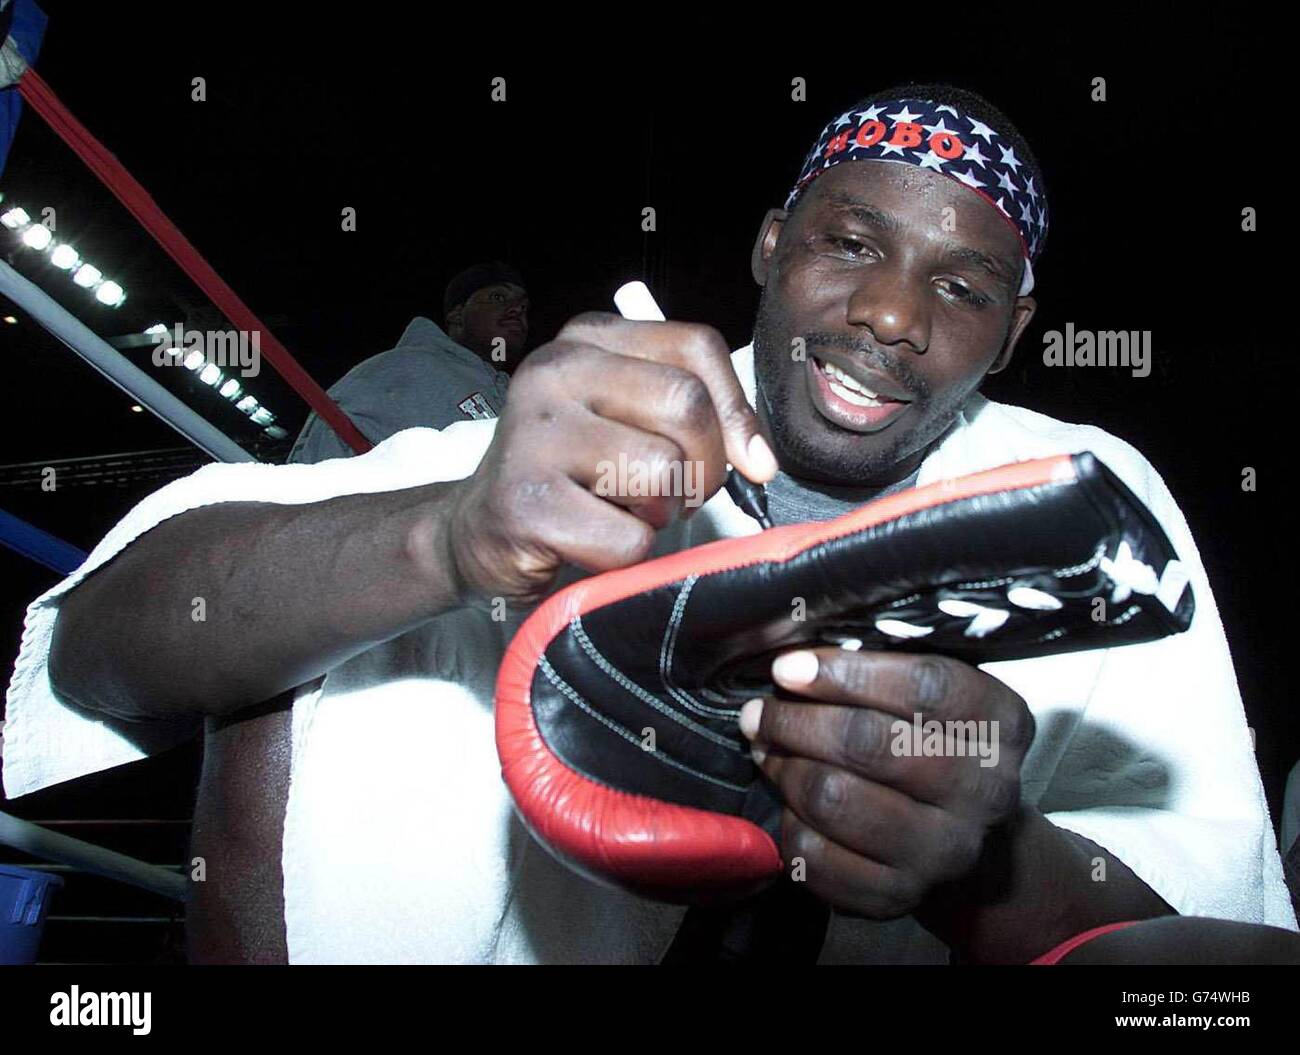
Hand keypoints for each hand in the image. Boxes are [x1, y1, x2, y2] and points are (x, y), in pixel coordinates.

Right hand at [444, 313, 777, 605]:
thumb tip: (760, 460)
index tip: (748, 460)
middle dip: (706, 467)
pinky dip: (627, 556)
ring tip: (629, 514)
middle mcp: (554, 371)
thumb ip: (693, 415)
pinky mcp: (526, 502)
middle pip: (686, 406)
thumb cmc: (572, 475)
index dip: (738, 411)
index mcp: (587, 339)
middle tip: (680, 496)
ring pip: (663, 472)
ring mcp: (534, 434)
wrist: (477, 531)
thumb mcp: (626, 419)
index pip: (697, 347)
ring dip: (664, 513)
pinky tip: (591, 542)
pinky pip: (629, 539)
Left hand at [739, 648, 1033, 918]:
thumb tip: (797, 652)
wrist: (965, 842)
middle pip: (868, 743)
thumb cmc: (931, 744)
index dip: (845, 672)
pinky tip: (787, 803)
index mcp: (1002, 724)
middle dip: (796, 721)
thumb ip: (884, 667)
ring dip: (784, 767)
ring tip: (766, 750)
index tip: (787, 667)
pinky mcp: (900, 897)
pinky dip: (787, 823)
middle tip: (760, 711)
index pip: (926, 686)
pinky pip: (815, 855)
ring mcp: (945, 852)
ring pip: (834, 799)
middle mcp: (986, 792)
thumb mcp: (933, 698)